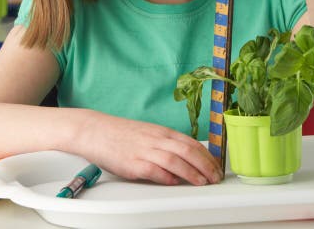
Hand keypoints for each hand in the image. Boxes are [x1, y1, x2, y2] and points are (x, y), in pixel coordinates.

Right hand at [77, 114, 222, 185]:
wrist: (96, 131)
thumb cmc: (121, 134)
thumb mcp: (149, 134)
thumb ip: (166, 144)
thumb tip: (187, 158)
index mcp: (161, 132)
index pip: (191, 143)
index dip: (207, 156)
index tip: (216, 167)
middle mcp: (155, 140)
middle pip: (187, 151)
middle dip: (205, 166)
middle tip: (215, 177)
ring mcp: (144, 151)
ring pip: (175, 160)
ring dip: (191, 173)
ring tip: (201, 182)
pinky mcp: (132, 163)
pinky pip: (153, 170)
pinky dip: (166, 176)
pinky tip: (174, 182)